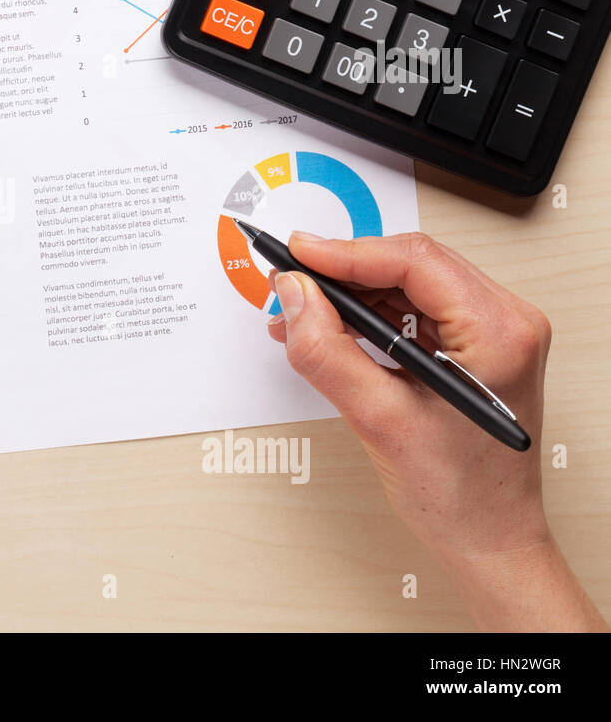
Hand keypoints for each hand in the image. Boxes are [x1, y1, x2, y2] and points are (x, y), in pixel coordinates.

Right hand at [268, 232, 605, 630]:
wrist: (488, 539)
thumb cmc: (462, 495)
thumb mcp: (380, 420)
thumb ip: (329, 353)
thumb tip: (296, 297)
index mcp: (499, 333)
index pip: (414, 262)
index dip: (346, 253)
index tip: (297, 254)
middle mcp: (504, 323)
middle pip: (410, 265)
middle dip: (343, 271)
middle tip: (289, 279)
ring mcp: (490, 334)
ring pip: (405, 285)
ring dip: (349, 294)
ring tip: (298, 309)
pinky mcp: (470, 347)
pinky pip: (410, 311)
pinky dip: (365, 315)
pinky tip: (325, 327)